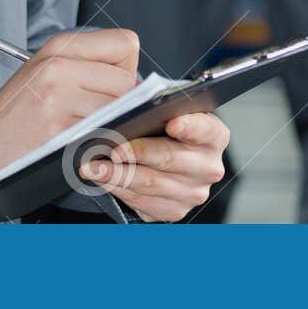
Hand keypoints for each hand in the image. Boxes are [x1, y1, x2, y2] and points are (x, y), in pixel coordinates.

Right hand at [0, 29, 138, 198]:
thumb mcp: (47, 70)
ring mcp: (58, 97)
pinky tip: (78, 146)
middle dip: (122, 103)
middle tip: (94, 115)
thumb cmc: (15, 112)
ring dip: (111, 127)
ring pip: (119, 111)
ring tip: (83, 132)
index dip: (125, 67)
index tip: (110, 84)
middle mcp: (59, 66)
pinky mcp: (57, 129)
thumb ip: (90, 67)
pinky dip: (98, 146)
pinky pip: (102, 136)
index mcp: (60, 46)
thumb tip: (136, 82)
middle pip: (127, 81)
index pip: (126, 43)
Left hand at [79, 111, 229, 221]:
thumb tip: (129, 98)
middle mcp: (208, 167)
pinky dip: (119, 190)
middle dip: (136, 153)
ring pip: (150, 184)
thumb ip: (156, 106)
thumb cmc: (163, 127)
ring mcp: (193, 192)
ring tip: (94, 166)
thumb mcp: (166, 111)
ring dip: (117, 175)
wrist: (166, 156)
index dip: (189, 126)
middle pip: (169, 159)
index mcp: (213, 136)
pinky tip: (102, 179)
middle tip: (111, 150)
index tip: (171, 123)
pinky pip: (143, 203)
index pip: (205, 129)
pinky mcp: (175, 210)